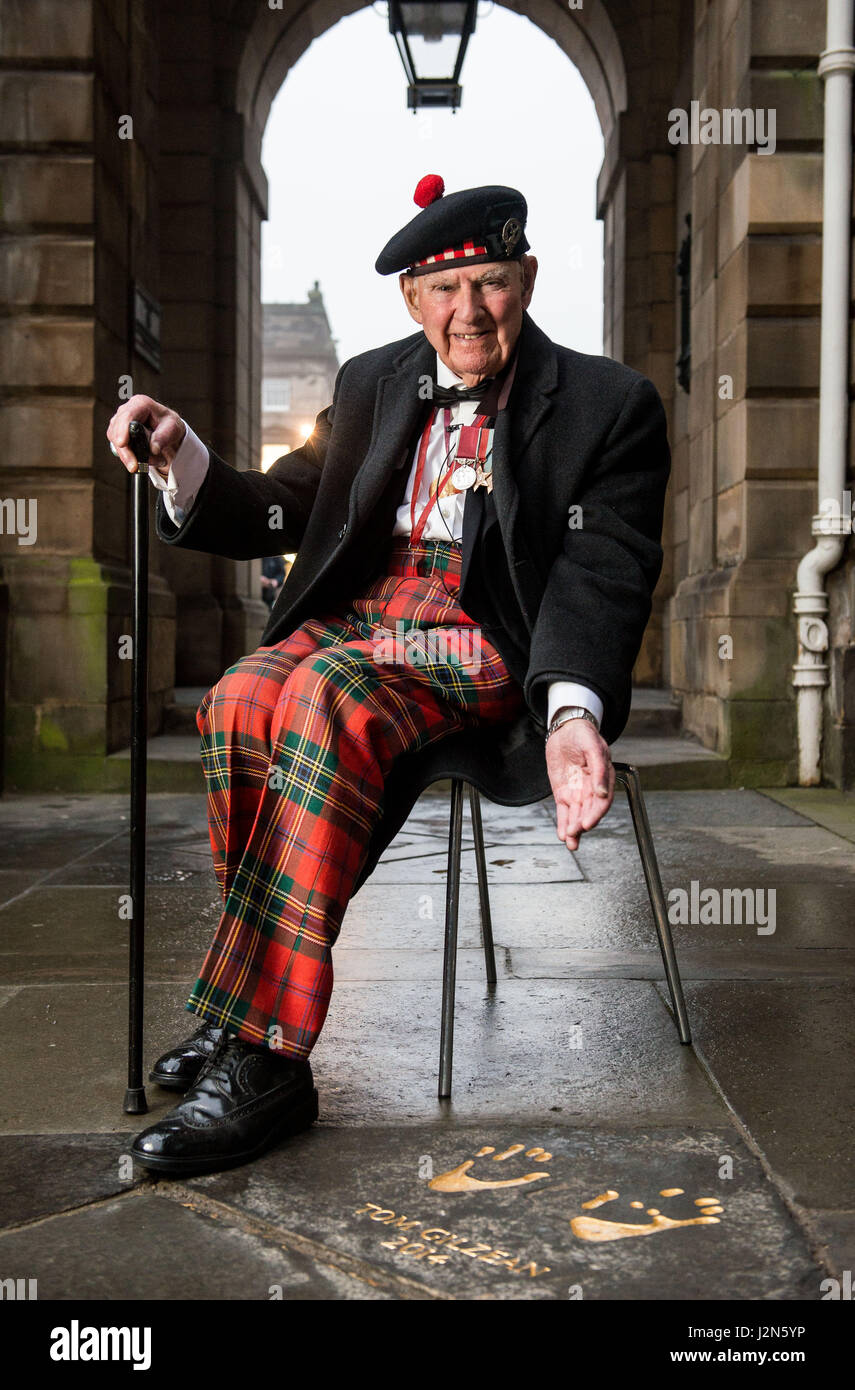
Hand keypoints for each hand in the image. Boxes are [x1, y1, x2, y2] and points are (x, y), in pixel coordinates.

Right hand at [106, 395, 185, 479]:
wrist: (167, 432)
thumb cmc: (169, 426)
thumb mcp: (173, 429)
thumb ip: (163, 437)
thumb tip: (153, 448)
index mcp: (141, 403)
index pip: (128, 415)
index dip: (123, 429)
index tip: (122, 443)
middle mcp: (127, 410)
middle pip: (118, 430)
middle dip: (126, 450)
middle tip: (134, 466)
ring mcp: (119, 421)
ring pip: (116, 441)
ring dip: (130, 456)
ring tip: (150, 462)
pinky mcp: (117, 433)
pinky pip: (117, 448)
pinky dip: (129, 457)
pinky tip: (142, 460)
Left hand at [545, 717, 614, 850]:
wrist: (566, 729)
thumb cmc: (584, 735)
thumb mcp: (593, 747)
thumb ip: (599, 769)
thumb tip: (602, 792)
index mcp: (604, 778)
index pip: (603, 801)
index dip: (596, 814)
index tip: (588, 824)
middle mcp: (592, 789)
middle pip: (589, 811)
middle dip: (582, 824)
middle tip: (574, 833)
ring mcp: (578, 792)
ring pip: (576, 815)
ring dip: (573, 829)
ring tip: (569, 841)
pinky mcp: (563, 793)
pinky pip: (564, 811)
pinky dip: (563, 823)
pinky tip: (562, 835)